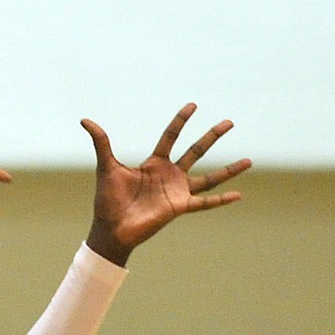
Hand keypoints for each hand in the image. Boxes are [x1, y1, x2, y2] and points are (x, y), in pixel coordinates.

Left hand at [81, 104, 250, 265]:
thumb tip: (85, 119)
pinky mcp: (180, 207)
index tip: (193, 105)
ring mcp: (178, 191)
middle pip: (196, 151)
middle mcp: (170, 175)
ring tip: (249, 160)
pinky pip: (206, 203)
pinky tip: (239, 195)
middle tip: (229, 122)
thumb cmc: (108, 200)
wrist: (112, 228)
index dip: (181, 120)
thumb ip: (101, 142)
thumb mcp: (106, 166)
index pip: (171, 136)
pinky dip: (222, 200)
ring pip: (209, 177)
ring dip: (228, 169)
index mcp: (154, 163)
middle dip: (212, 136)